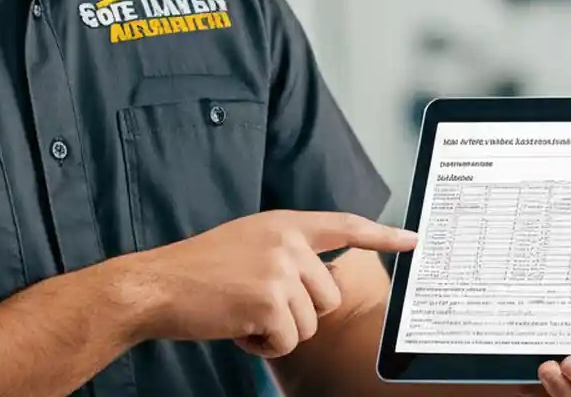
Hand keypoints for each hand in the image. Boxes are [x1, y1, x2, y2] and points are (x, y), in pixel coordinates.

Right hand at [121, 210, 416, 358]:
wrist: (155, 286)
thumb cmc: (198, 272)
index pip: (345, 225)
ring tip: (240, 312)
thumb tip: (320, 283)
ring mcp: (280, 270)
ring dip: (278, 331)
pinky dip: (263, 346)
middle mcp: (288, 242)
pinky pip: (288, 342)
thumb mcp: (248, 244)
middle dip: (297, 313)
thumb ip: (285, 253)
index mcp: (284, 224)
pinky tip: (236, 327)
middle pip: (328, 297)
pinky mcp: (269, 301)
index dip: (384, 235)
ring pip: (309, 323)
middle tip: (254, 304)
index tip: (415, 240)